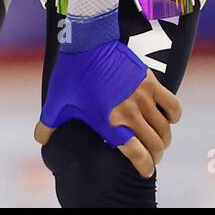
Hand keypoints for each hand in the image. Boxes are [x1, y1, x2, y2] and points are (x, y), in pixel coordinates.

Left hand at [35, 59, 182, 177]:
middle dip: (156, 156)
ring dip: (164, 139)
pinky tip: (168, 119)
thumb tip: (41, 141)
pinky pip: (172, 105)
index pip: (137, 154)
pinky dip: (174, 115)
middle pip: (155, 144)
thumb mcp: (56, 102)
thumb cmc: (72, 73)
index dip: (144, 167)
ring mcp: (143, 97)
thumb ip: (48, 126)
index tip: (145, 172)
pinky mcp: (150, 82)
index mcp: (109, 123)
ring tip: (159, 141)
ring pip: (164, 128)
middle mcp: (130, 113)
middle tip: (152, 157)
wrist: (88, 42)